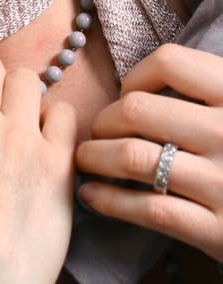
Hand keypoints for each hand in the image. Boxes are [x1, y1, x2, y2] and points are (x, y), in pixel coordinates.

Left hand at [76, 44, 222, 260]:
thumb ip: (205, 89)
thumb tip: (138, 84)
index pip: (170, 62)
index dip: (136, 75)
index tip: (126, 93)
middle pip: (137, 110)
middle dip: (103, 120)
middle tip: (96, 132)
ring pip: (133, 157)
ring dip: (94, 157)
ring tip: (84, 159)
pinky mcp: (218, 230)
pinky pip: (149, 209)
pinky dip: (110, 200)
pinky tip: (93, 195)